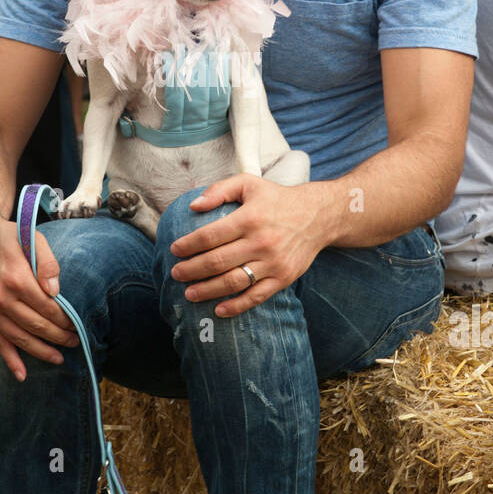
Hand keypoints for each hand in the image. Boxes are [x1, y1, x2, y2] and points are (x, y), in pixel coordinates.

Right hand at [0, 206, 78, 380]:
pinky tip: (22, 374)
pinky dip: (10, 359)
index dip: (65, 320)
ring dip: (40, 351)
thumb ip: (47, 263)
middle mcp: (0, 297)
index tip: (77, 325)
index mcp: (16, 278)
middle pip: (36, 326)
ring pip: (19, 338)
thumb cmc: (7, 236)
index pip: (48, 308)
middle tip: (75, 341)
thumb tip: (56, 291)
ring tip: (59, 358)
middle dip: (58, 337)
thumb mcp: (31, 237)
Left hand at [168, 175, 323, 316]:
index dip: (188, 245)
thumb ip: (220, 190)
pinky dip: (236, 306)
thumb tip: (193, 206)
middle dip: (192, 270)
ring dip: (208, 290)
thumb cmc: (276, 199)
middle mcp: (261, 242)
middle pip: (218, 261)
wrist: (318, 216)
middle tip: (176, 273)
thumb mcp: (249, 183)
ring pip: (234, 282)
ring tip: (189, 293)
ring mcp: (273, 263)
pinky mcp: (283, 278)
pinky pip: (256, 296)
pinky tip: (218, 309)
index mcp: (249, 218)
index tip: (175, 250)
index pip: (210, 236)